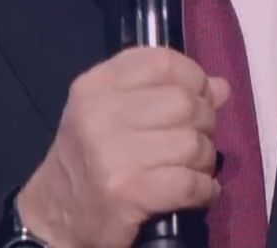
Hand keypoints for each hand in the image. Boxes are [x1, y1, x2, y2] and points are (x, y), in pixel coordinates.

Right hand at [18, 47, 228, 247]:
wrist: (55, 215)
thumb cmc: (89, 158)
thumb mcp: (114, 113)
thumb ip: (164, 94)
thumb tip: (221, 87)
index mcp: (96, 85)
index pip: (162, 62)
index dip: (193, 77)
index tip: (198, 97)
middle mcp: (101, 113)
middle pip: (185, 103)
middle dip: (204, 123)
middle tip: (196, 140)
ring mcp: (113, 154)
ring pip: (192, 143)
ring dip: (204, 160)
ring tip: (193, 169)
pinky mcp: (128, 192)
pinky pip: (190, 183)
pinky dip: (205, 190)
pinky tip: (199, 192)